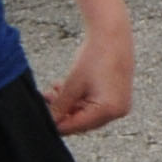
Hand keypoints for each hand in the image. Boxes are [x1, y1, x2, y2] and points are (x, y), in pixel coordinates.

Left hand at [46, 16, 132, 134]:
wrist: (112, 36)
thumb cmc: (94, 57)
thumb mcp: (72, 84)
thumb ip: (60, 106)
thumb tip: (49, 122)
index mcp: (109, 110)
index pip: (77, 126)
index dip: (57, 124)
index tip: (41, 119)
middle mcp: (118, 112)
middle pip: (83, 122)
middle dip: (63, 113)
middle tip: (44, 102)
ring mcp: (120, 105)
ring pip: (88, 114)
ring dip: (69, 106)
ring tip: (51, 93)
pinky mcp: (118, 97)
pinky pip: (95, 106)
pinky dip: (80, 100)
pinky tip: (65, 90)